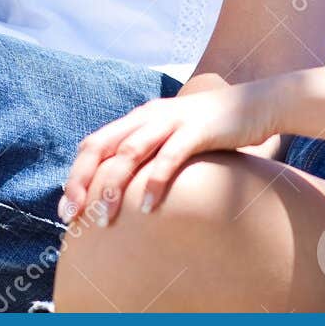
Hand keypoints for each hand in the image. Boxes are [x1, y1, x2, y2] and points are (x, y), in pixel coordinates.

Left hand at [59, 79, 282, 228]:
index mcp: (139, 118)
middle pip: (102, 147)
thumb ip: (152, 155)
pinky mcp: (198, 131)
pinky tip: (148, 209)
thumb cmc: (215, 131)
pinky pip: (169, 157)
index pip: (94, 144)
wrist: (258, 104)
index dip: (76, 176)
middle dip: (82, 182)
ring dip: (113, 188)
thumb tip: (128, 194)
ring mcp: (172, 121)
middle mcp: (149, 116)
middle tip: (74, 218)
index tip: (66, 210)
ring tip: (104, 221)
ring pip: (129, 153)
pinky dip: (154, 183)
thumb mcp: (174, 137)